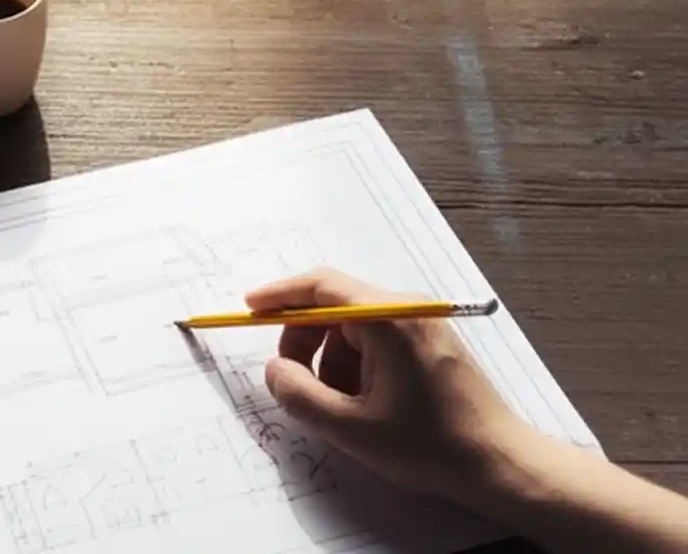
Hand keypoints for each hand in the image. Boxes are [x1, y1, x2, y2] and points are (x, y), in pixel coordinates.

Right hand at [248, 268, 523, 509]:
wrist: (499, 464)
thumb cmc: (429, 445)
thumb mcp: (349, 427)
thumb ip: (298, 394)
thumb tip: (274, 369)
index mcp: (388, 319)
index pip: (321, 286)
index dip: (279, 296)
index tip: (249, 309)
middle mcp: (406, 310)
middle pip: (334, 308)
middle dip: (304, 342)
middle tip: (292, 382)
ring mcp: (421, 325)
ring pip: (352, 330)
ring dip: (331, 362)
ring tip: (338, 407)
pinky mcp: (429, 344)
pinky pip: (376, 342)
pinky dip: (356, 367)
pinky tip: (362, 405)